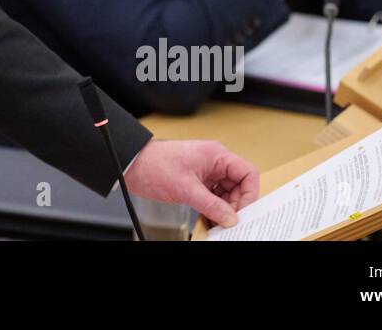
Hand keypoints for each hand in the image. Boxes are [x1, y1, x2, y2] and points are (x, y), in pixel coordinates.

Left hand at [122, 139, 258, 227]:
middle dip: (235, 205)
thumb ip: (212, 205)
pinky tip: (209, 221)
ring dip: (223, 210)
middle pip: (238, 186)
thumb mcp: (186, 189)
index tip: (243, 212)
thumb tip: (231, 219)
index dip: (249, 193)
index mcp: (216, 155)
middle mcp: (214, 162)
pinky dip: (213, 209)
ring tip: (218, 224)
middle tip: (229, 223)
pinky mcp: (196, 182)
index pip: (247, 173)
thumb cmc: (155, 165)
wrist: (131, 166)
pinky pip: (213, 197)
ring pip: (226, 194)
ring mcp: (206, 172)